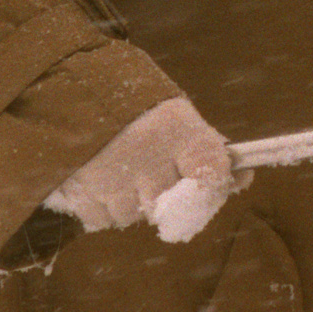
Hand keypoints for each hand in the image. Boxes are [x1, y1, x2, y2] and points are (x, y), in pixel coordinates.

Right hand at [44, 97, 242, 238]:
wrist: (69, 91)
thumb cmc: (137, 110)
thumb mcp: (176, 119)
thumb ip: (208, 151)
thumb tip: (243, 178)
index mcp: (180, 131)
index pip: (212, 175)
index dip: (212, 189)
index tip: (203, 188)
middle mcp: (149, 158)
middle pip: (171, 206)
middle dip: (162, 196)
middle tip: (150, 171)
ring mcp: (113, 180)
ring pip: (134, 216)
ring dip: (129, 201)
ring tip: (118, 168)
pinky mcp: (79, 195)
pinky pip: (102, 220)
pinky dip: (100, 207)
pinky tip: (97, 178)